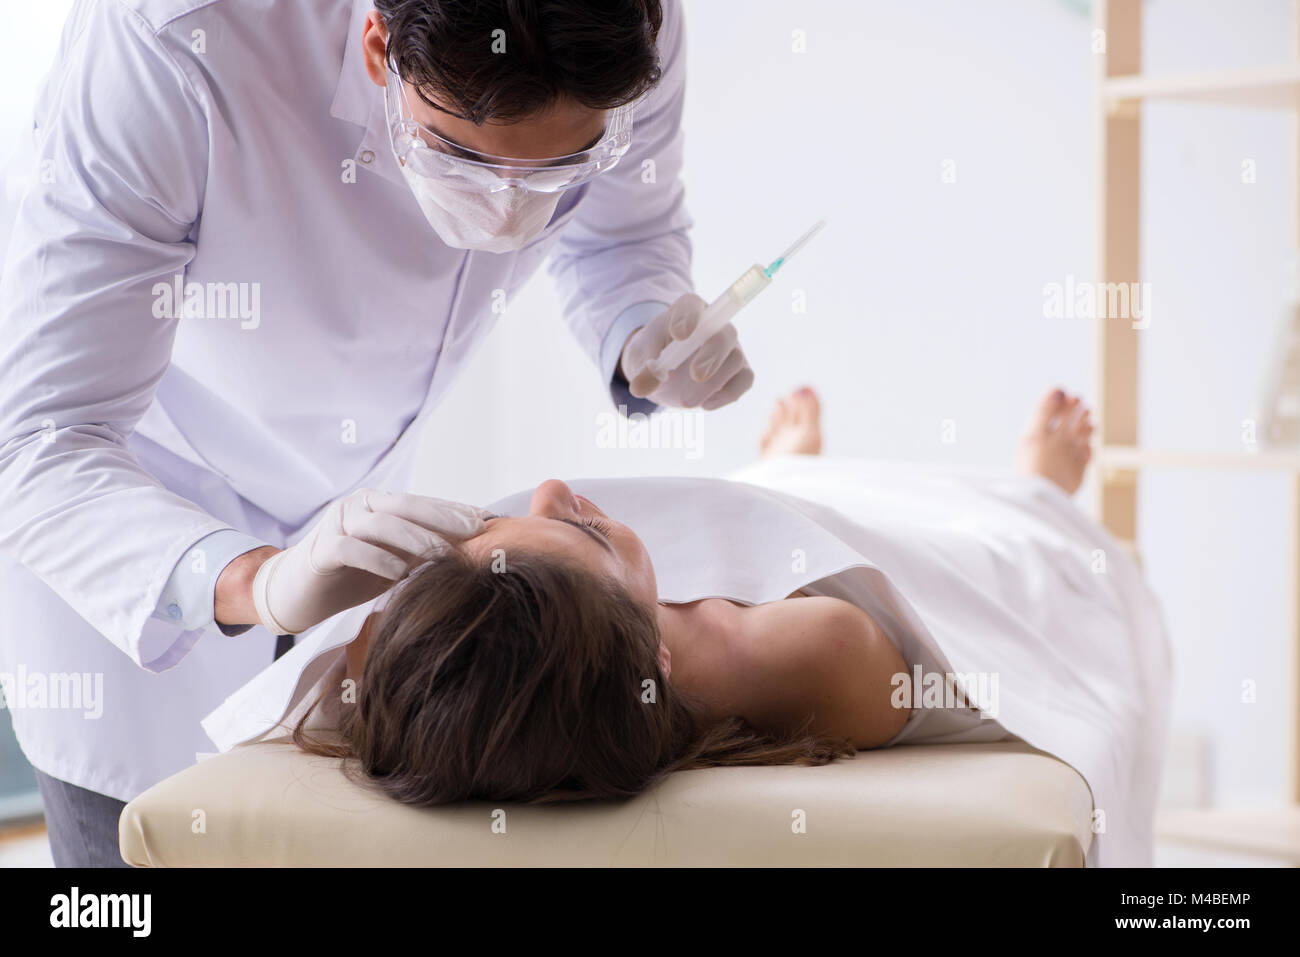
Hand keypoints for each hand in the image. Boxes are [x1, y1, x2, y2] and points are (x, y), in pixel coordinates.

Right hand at [250, 488, 490, 634]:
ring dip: (416, 539)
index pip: (423, 503)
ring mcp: (338, 524)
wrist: (296, 593)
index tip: (488, 521)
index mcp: (379, 505)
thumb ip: (422, 550)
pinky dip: (378, 559)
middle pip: (406, 505)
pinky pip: (352, 549)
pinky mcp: (320, 550)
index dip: (455, 510)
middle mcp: (359, 506)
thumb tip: (473, 548)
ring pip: (382, 523)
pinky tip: (400, 573)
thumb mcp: (395, 560)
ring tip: (444, 555)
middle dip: (443, 518)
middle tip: (475, 532)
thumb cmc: (352, 576)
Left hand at [619, 294, 753, 409]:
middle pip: (724, 333)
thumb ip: (642, 370)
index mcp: (686, 312)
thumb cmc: (653, 355)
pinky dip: (728, 394)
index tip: (679, 335)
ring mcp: (730, 348)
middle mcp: (715, 325)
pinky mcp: (739, 370)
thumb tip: (640, 388)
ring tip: (686, 401)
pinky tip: (706, 405)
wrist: (665, 371)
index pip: (691, 306)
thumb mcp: (640, 360)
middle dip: (712, 355)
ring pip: (735, 359)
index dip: (689, 317)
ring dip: (713, 383)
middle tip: (696, 375)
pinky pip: (745, 380)